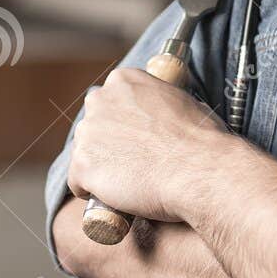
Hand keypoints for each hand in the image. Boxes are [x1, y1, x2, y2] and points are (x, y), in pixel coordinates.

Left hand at [66, 66, 227, 222]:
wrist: (198, 170)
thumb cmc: (199, 140)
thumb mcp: (181, 101)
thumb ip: (158, 102)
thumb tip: (161, 114)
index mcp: (123, 80)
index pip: (109, 102)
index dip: (122, 125)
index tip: (136, 140)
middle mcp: (100, 100)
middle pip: (92, 127)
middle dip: (107, 144)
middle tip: (132, 163)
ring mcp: (88, 132)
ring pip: (84, 154)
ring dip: (100, 168)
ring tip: (129, 182)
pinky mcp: (82, 165)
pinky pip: (77, 182)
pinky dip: (92, 192)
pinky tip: (114, 197)